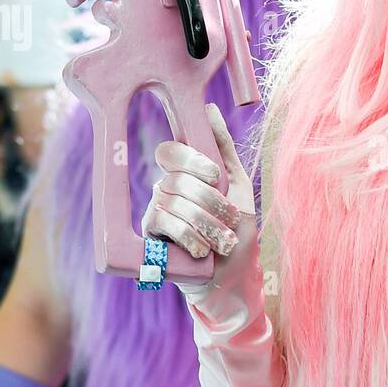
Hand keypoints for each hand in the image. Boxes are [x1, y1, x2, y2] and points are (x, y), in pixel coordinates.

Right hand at [141, 103, 257, 303]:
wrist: (234, 278)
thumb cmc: (238, 231)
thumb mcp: (238, 186)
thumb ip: (223, 148)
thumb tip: (209, 109)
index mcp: (185, 175)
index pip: (171, 152)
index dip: (191, 160)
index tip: (214, 175)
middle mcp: (165, 190)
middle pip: (176, 179)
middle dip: (210, 201)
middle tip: (229, 220)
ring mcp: (155, 213)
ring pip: (172, 202)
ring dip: (206, 224)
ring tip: (222, 242)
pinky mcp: (149, 239)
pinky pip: (161, 223)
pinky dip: (190, 237)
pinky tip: (203, 252)